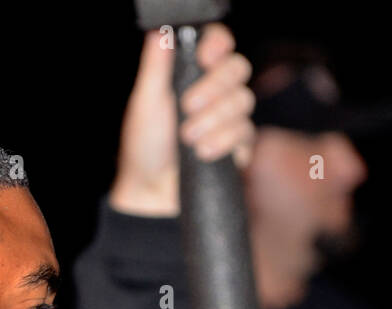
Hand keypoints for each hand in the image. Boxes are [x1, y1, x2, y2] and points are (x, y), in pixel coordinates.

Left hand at [109, 23, 254, 216]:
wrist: (153, 193)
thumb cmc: (144, 147)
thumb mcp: (145, 102)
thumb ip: (157, 65)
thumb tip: (162, 31)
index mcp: (192, 72)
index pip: (218, 42)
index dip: (218, 44)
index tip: (205, 58)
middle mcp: (215, 89)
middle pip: (238, 68)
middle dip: (215, 87)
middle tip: (187, 107)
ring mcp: (229, 116)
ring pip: (243, 101)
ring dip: (214, 120)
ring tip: (187, 139)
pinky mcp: (240, 143)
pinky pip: (246, 133)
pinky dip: (224, 142)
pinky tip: (203, 153)